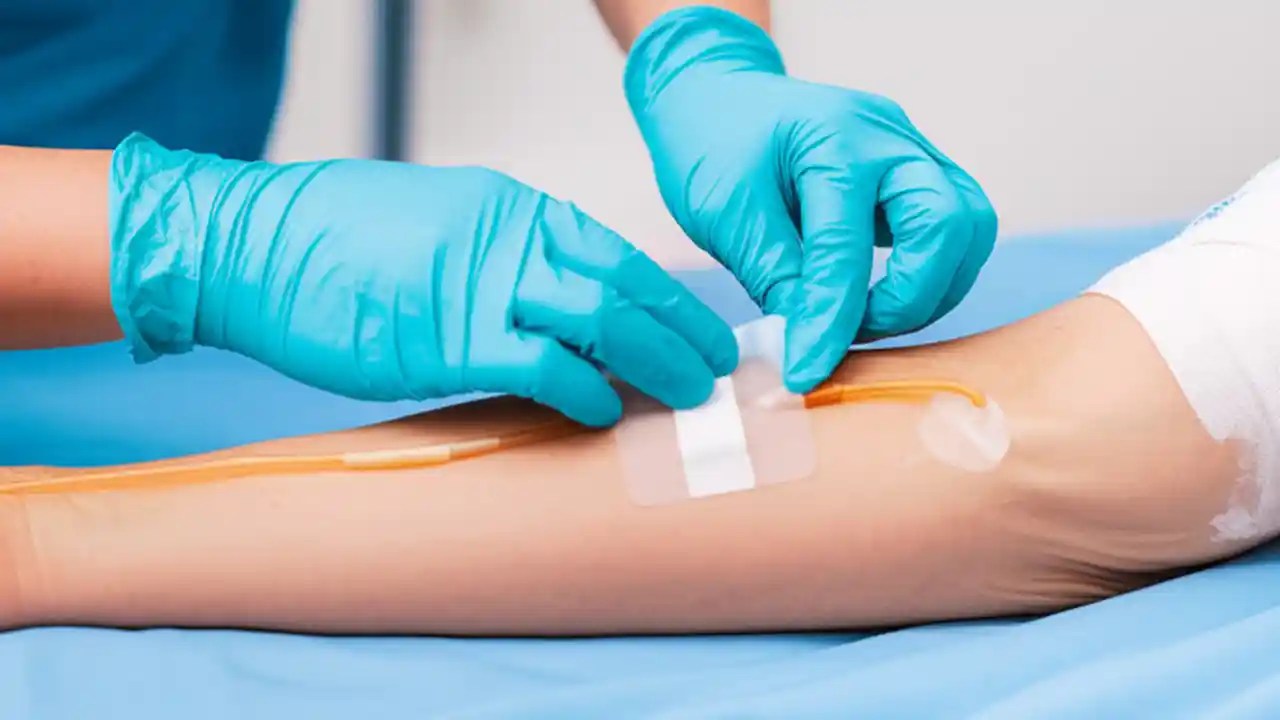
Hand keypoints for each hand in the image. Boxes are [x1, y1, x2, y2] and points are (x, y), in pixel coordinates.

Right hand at [108, 135, 736, 425]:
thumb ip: (498, 259)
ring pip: (602, 320)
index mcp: (510, 210)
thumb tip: (548, 307)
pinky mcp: (449, 338)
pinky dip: (584, 389)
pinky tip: (607, 411)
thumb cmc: (337, 243)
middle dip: (683, 331)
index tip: (703, 331)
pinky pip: (543, 364)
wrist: (255, 245)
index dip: (670, 295)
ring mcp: (481, 285)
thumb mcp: (437, 226)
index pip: (616, 252)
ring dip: (655, 361)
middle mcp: (509, 240)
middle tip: (718, 371)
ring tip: (689, 396)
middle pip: (626, 285)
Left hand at [625, 7, 996, 391]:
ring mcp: (910, 149)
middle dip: (911, 298)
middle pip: (949, 224)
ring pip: (969, 226)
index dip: (829, 324)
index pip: (844, 250)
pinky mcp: (916, 170)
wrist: (716, 94)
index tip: (805, 374)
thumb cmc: (712, 144)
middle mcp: (887, 138)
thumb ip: (776, 275)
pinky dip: (931, 270)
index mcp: (831, 141)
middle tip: (855, 332)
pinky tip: (881, 296)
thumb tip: (814, 341)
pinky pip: (956, 224)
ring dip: (932, 288)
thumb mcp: (725, 214)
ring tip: (869, 319)